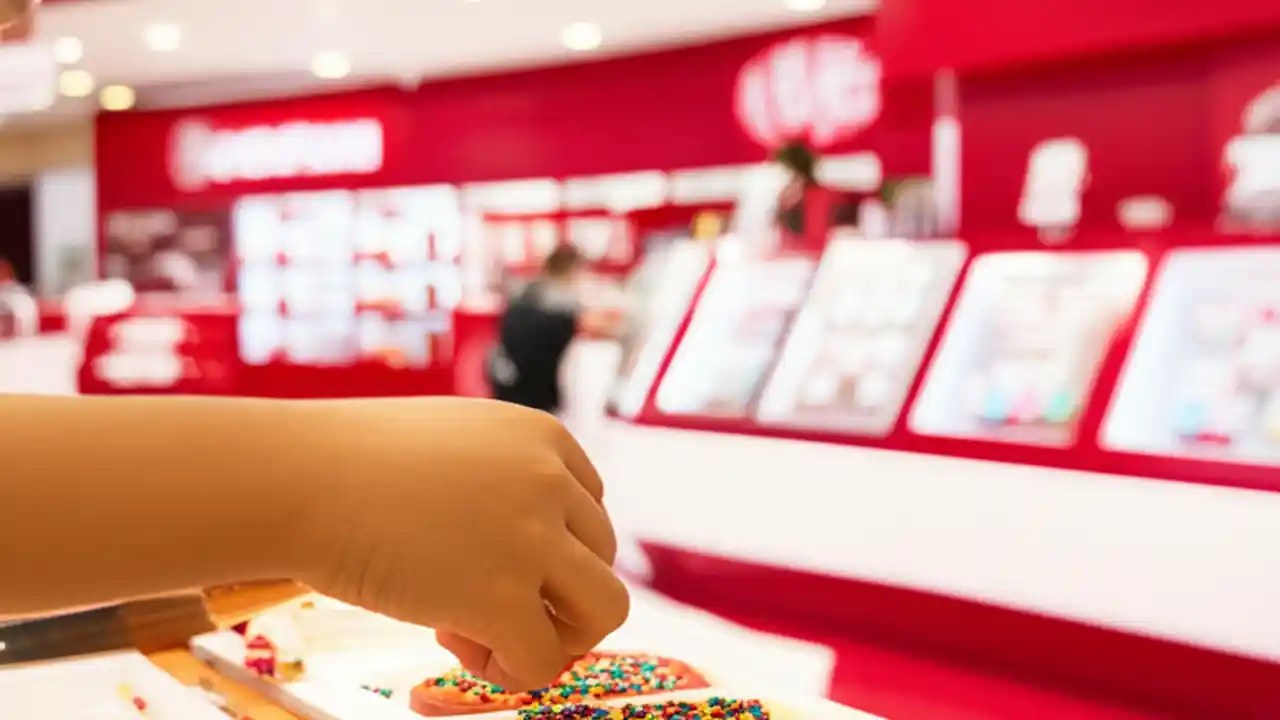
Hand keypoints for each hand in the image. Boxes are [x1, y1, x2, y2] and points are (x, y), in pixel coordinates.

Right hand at [296, 398, 628, 690]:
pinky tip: (463, 649)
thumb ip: (502, 479)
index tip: (483, 557)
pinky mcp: (501, 597)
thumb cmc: (349, 462)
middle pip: (601, 560)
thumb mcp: (454, 443)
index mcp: (543, 437)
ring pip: (604, 609)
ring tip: (488, 634)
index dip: (545, 549)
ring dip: (555, 634)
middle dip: (548, 593)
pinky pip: (545, 660)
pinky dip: (515, 671)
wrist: (293, 477)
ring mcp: (531, 538)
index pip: (590, 510)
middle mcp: (551, 482)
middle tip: (474, 599)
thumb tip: (525, 552)